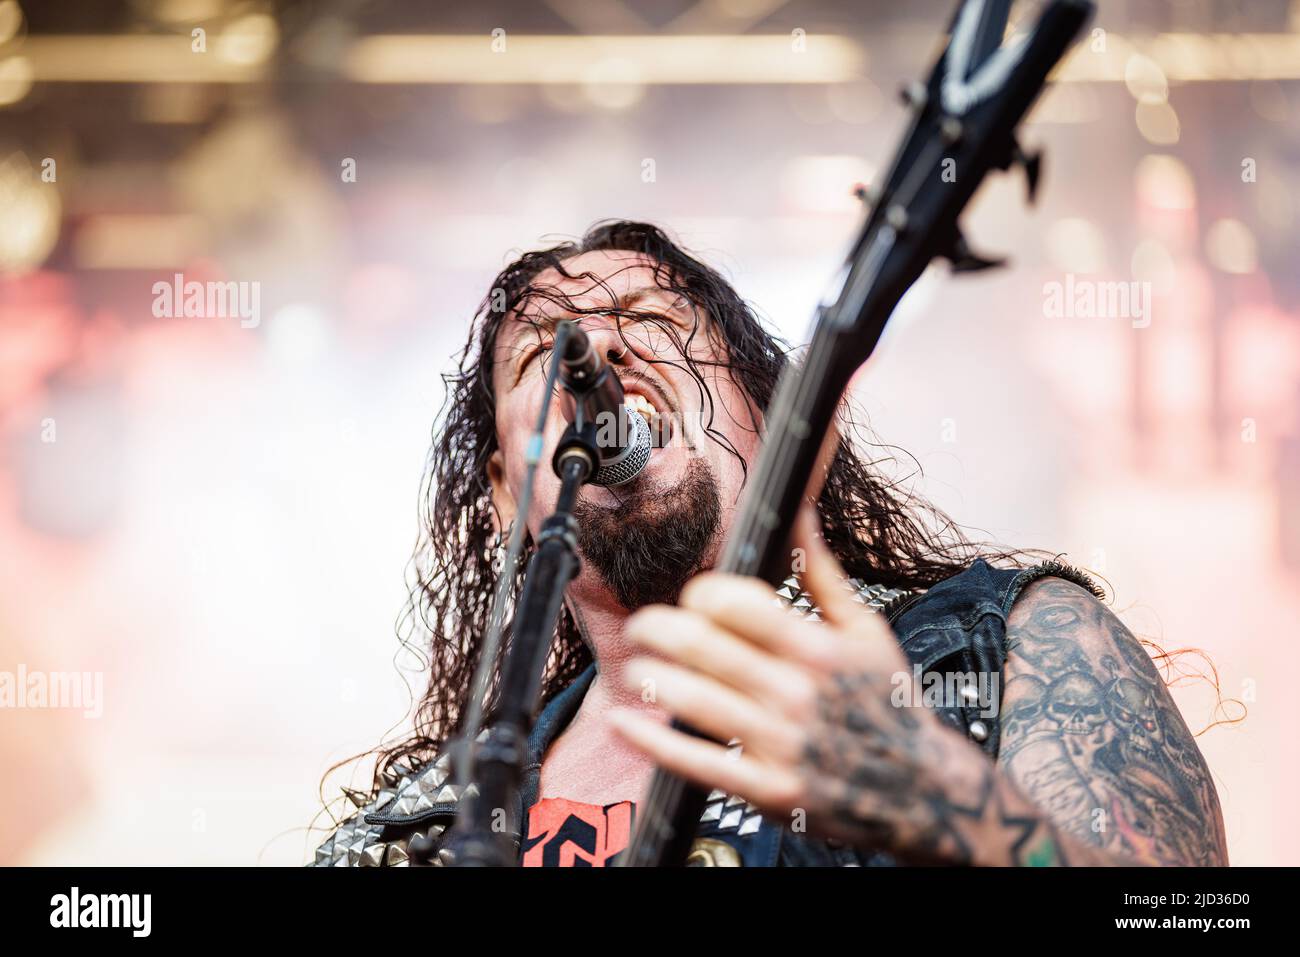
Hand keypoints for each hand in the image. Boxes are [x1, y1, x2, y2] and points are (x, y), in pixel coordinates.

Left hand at [608, 505, 987, 859]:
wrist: (922, 790)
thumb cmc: (886, 703)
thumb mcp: (865, 630)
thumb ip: (822, 571)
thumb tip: (799, 510)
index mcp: (817, 648)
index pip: (737, 603)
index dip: (703, 594)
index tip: (696, 598)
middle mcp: (795, 692)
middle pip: (703, 646)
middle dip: (659, 629)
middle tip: (644, 625)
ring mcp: (780, 743)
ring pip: (693, 699)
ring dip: (651, 676)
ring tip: (640, 666)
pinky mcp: (768, 789)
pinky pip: (696, 761)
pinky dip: (652, 740)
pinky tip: (624, 721)